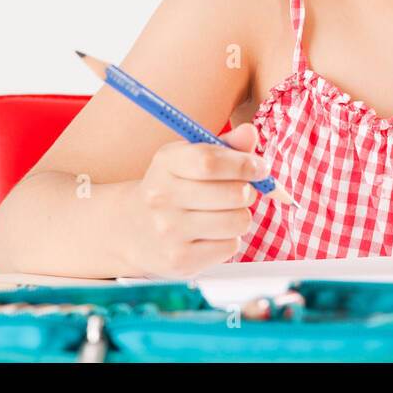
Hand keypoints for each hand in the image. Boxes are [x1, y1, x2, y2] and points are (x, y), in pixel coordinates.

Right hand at [119, 123, 265, 278]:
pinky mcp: (179, 260)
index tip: (259, 168)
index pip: (210, 162)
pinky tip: (211, 234)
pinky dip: (229, 239)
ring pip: (238, 221)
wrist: (132, 230)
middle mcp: (161, 197)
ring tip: (224, 213)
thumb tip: (249, 132)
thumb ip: (225, 147)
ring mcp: (168, 231)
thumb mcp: (190, 159)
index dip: (244, 163)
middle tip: (241, 192)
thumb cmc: (174, 187)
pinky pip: (230, 246)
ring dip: (240, 216)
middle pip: (233, 193)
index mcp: (166, 163)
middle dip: (248, 191)